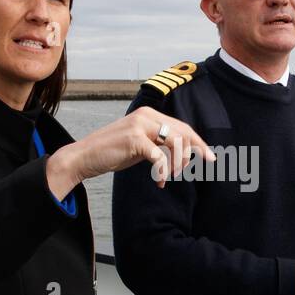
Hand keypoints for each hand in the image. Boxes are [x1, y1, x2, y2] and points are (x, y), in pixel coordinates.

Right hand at [46, 106, 213, 198]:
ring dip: (178, 163)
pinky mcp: (134, 140)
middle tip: (194, 169)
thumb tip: (184, 151)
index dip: (197, 142)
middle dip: (193, 152)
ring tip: (170, 175)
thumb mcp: (140, 143)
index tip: (209, 156)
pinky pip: (159, 157)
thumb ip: (159, 141)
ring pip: (175, 142)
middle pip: (182, 132)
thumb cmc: (113, 152)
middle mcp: (146, 115)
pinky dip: (163, 171)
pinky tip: (160, 181)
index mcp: (149, 114)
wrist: (85, 156)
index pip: (181, 126)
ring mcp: (140, 126)